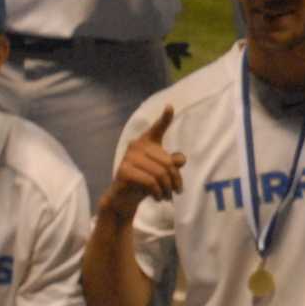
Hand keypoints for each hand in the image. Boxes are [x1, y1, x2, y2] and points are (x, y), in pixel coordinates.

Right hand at [102, 106, 182, 222]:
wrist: (124, 198)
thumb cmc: (145, 182)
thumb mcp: (162, 172)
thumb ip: (171, 163)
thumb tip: (180, 159)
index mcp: (147, 142)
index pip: (158, 129)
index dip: (165, 118)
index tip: (170, 107)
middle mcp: (136, 145)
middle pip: (168, 163)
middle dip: (175, 180)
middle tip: (177, 191)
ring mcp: (129, 157)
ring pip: (160, 173)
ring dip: (167, 188)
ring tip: (166, 196)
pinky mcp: (124, 171)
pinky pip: (150, 181)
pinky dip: (157, 192)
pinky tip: (157, 197)